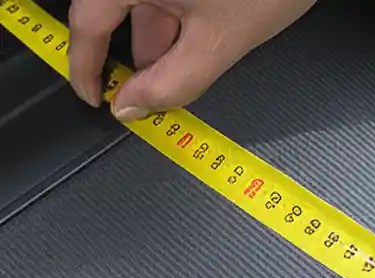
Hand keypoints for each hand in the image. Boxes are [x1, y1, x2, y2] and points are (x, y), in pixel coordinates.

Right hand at [67, 0, 315, 120]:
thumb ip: (173, 80)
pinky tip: (206, 36)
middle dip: (140, 58)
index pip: (89, 23)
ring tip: (191, 65)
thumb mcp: (220, 42)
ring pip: (148, 4)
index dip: (86, 67)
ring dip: (165, 41)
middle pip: (118, 13)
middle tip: (153, 94)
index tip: (93, 96)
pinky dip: (181, 19)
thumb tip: (135, 104)